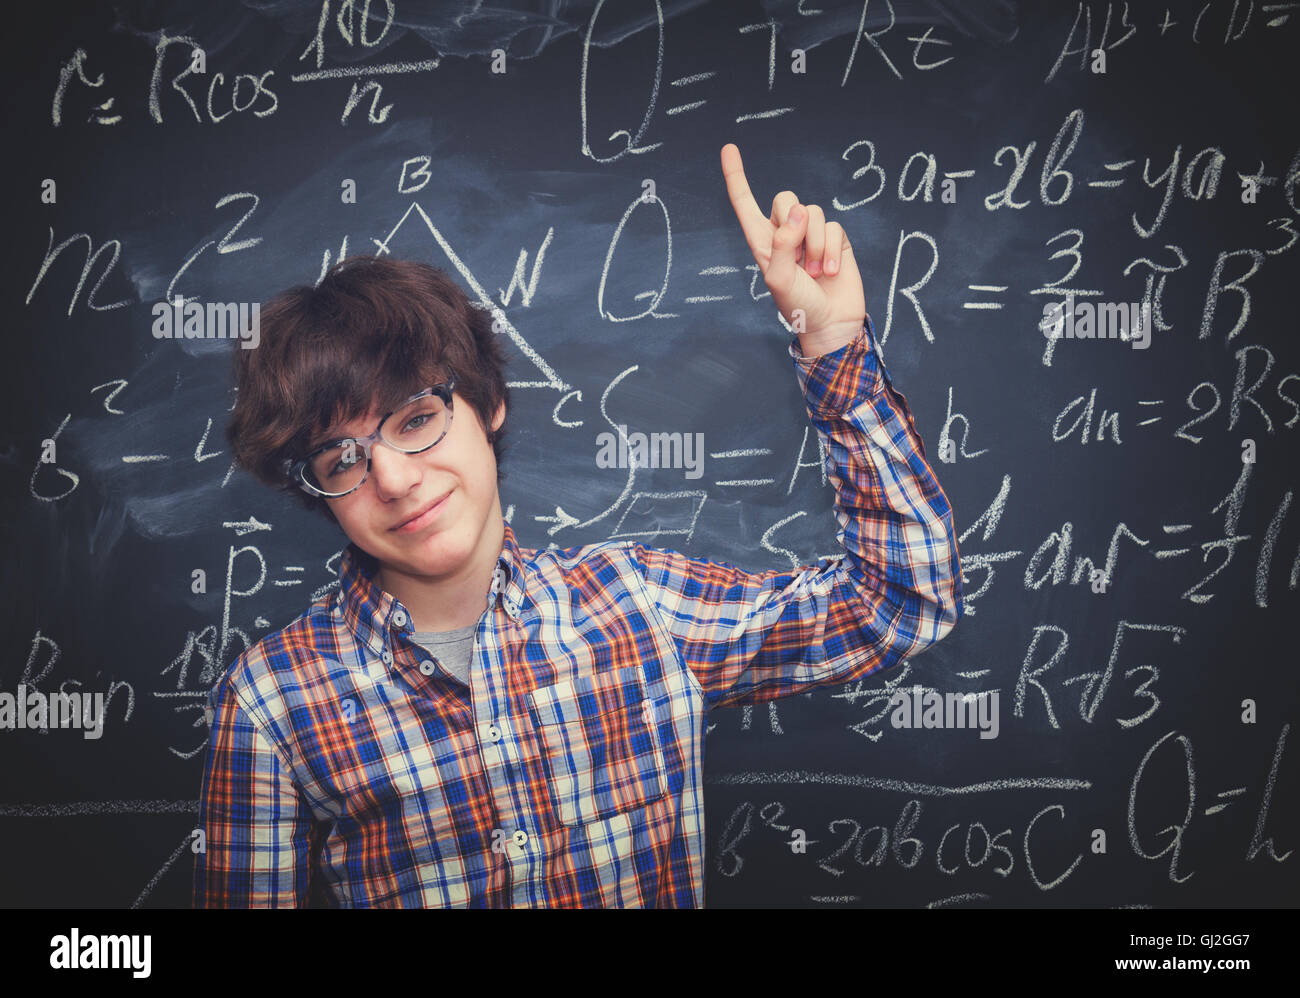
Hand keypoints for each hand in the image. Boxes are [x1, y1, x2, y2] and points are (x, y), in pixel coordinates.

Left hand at [720, 143, 865, 352]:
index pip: (745, 204)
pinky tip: (830, 272)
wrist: (831, 323)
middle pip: (785, 198)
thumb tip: (797, 212)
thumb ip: (782, 243)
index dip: (736, 177)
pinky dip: (830, 251)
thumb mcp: (779, 279)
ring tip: (815, 272)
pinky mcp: (835, 239)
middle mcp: (785, 233)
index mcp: (763, 242)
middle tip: (799, 259)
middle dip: (793, 223)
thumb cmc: (798, 305)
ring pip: (812, 212)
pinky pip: (833, 227)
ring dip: (814, 246)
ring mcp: (811, 235)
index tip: (728, 148)